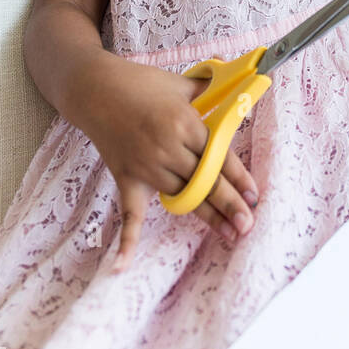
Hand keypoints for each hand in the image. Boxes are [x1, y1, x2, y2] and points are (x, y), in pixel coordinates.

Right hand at [75, 56, 259, 273]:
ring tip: (229, 234)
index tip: (254, 196)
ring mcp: (145, 166)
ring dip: (206, 217)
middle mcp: (167, 148)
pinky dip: (126, 241)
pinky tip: (122, 266)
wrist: (94, 89)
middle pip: (204, 182)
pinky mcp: (126, 177)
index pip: (218, 156)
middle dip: (229, 205)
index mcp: (185, 123)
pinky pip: (128, 213)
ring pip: (181, 197)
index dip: (238, 177)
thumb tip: (237, 87)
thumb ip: (209, 92)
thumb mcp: (181, 84)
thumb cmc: (141, 82)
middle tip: (248, 225)